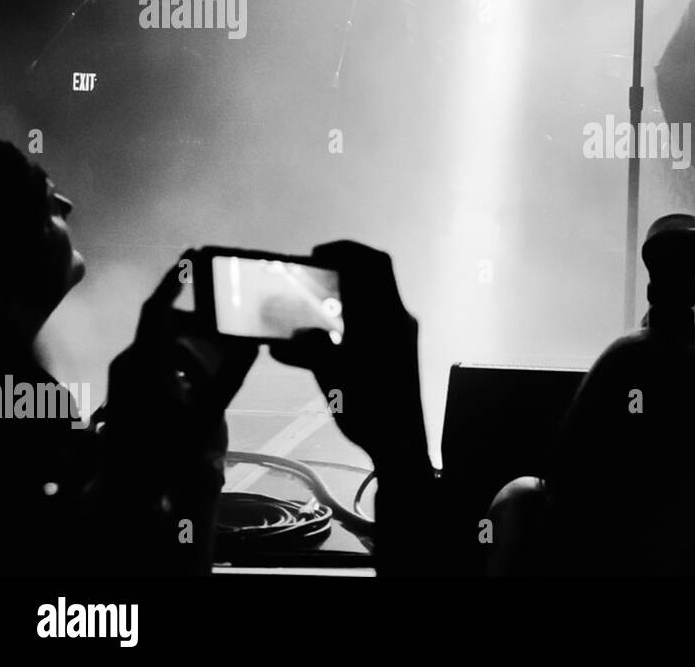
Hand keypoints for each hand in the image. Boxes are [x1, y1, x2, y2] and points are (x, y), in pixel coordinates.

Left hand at [104, 250, 256, 455]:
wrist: (126, 486)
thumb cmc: (164, 450)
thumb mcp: (206, 413)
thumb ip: (232, 376)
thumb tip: (254, 343)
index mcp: (144, 360)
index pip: (157, 306)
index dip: (175, 278)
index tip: (191, 255)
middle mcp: (127, 362)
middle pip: (162, 323)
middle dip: (193, 317)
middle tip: (221, 317)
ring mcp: (122, 375)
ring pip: (157, 342)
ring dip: (185, 341)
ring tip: (212, 355)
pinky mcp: (122, 387)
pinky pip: (150, 357)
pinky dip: (174, 355)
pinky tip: (193, 375)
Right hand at [270, 241, 427, 468]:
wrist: (401, 445)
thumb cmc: (369, 409)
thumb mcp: (331, 376)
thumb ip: (310, 348)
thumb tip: (292, 336)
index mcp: (387, 316)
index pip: (374, 262)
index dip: (346, 250)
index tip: (317, 254)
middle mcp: (399, 319)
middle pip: (375, 277)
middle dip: (344, 269)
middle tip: (314, 274)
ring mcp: (402, 335)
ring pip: (374, 299)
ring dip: (347, 294)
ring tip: (314, 305)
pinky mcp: (400, 351)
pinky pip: (375, 321)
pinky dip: (351, 318)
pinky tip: (326, 336)